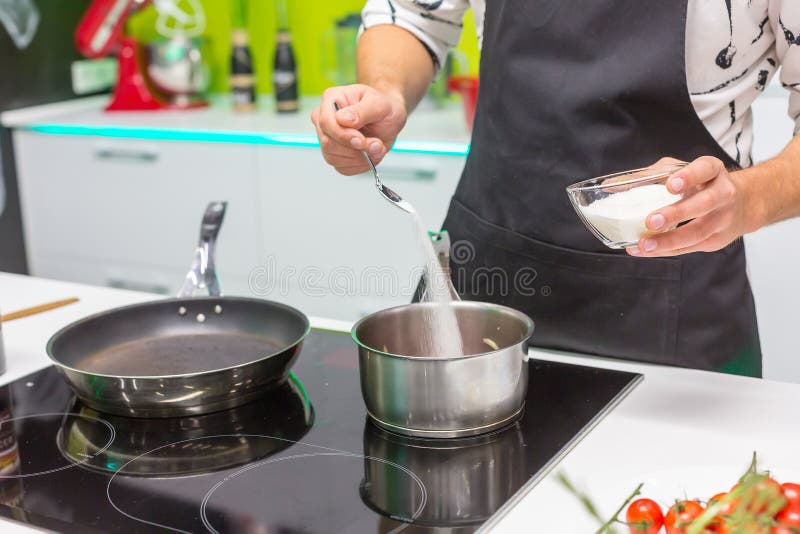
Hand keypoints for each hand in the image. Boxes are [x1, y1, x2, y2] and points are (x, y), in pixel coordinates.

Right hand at [311, 84, 406, 174]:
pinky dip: (360, 165)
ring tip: (377, 147)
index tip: (361, 141)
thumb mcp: (379, 104)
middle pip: (328, 142)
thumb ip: (362, 111)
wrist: (389, 121)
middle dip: (355, 149)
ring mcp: (327, 138)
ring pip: (333, 158)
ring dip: (360, 158)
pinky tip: (370, 155)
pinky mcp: (334, 155)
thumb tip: (343, 119)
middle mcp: (324, 119)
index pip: (326, 122)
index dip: (343, 135)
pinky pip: (342, 167)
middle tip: (376, 145)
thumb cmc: (383, 108)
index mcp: (331, 98)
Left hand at [626, 156, 754, 256]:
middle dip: (676, 214)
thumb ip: (647, 176)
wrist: (742, 204)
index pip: (704, 169)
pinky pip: (690, 247)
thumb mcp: (679, 171)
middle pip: (703, 204)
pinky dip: (665, 251)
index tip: (670, 185)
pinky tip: (644, 251)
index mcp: (713, 171)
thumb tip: (610, 186)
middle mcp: (723, 193)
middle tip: (651, 220)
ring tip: (644, 244)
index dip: (689, 177)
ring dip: (669, 240)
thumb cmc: (700, 184)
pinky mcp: (717, 240)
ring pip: (697, 232)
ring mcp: (723, 219)